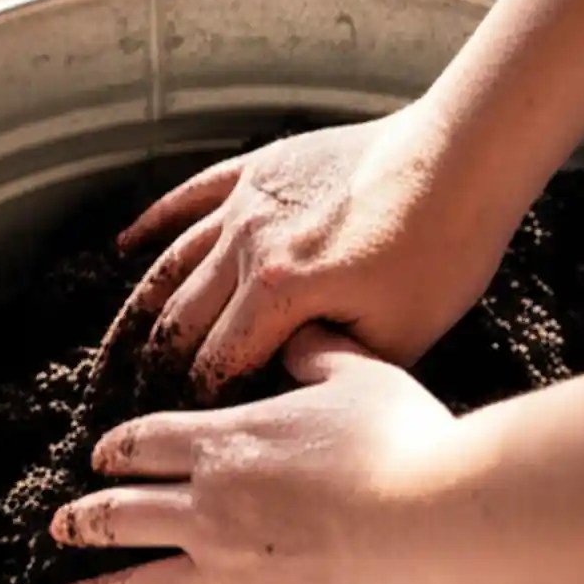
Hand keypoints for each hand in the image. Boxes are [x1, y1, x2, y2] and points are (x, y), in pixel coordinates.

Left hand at [51, 326, 486, 583]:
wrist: (443, 519)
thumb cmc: (405, 442)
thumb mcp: (358, 375)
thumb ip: (315, 355)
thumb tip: (295, 338)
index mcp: (226, 446)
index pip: (144, 444)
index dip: (115, 450)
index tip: (99, 458)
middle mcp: (210, 510)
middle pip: (123, 514)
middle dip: (86, 520)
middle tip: (61, 526)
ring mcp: (230, 577)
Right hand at [117, 104, 525, 399]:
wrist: (463, 158)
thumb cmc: (442, 252)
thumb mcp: (398, 337)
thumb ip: (330, 368)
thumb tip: (281, 378)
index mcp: (277, 292)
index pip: (217, 362)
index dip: (201, 401)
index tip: (189, 425)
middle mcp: (245, 246)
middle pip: (182, 317)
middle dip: (161, 364)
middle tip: (146, 395)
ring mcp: (247, 204)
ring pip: (173, 262)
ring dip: (144, 306)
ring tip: (120, 341)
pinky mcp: (259, 170)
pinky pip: (190, 197)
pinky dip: (154, 222)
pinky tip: (125, 246)